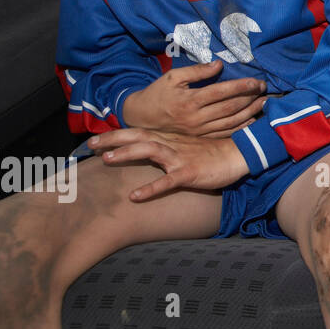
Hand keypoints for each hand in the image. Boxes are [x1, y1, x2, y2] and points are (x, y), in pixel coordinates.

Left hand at [89, 128, 250, 200]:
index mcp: (170, 139)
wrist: (239, 155)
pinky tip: (135, 196)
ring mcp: (180, 158)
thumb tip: (147, 151)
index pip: (138, 132)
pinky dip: (151, 188)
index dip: (115, 135)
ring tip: (106, 160)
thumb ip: (167, 147)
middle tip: (90, 144)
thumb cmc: (212, 153)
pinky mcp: (190, 173)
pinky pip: (168, 181)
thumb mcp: (186, 146)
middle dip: (113, 139)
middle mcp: (172, 145)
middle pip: (139, 136)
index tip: (94, 140)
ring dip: (127, 153)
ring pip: (150, 151)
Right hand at [121, 60, 266, 136]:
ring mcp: (199, 131)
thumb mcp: (173, 77)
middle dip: (250, 98)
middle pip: (230, 107)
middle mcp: (196, 118)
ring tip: (264, 103)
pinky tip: (252, 120)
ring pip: (231, 122)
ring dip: (250, 112)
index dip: (241, 86)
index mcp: (190, 100)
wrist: (141, 118)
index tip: (257, 81)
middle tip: (264, 89)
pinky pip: (224, 134)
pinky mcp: (200, 138)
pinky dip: (241, 128)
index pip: (222, 92)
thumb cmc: (158, 93)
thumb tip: (219, 65)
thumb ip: (197, 71)